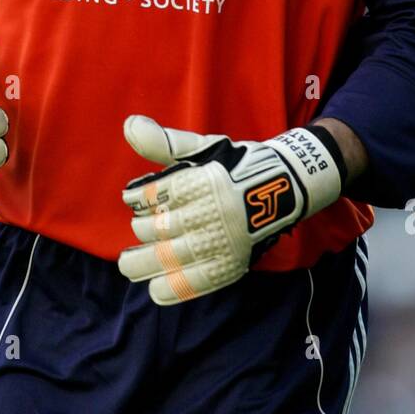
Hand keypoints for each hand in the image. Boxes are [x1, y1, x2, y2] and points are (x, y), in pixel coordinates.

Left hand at [117, 114, 342, 304]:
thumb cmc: (235, 165)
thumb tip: (130, 125)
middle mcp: (211, 213)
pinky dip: (170, 288)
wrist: (285, 187)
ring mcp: (221, 242)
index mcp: (203, 182)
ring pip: (169, 258)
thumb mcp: (203, 147)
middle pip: (158, 229)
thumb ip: (165, 141)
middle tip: (140, 230)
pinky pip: (193, 283)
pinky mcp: (230, 265)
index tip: (133, 200)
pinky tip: (154, 287)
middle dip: (141, 230)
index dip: (138, 199)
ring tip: (129, 264)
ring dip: (143, 263)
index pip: (154, 196)